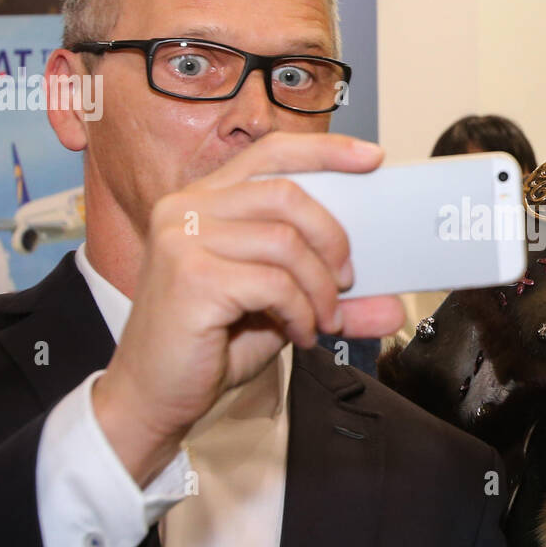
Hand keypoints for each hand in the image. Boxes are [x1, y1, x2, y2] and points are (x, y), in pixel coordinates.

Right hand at [92, 132, 404, 484]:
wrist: (152, 397)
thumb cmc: (207, 345)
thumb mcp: (279, 310)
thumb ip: (329, 296)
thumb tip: (392, 304)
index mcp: (204, 201)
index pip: (271, 154)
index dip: (325, 150)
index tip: (370, 159)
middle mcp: (186, 208)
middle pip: (287, 195)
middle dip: (332, 239)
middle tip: (344, 283)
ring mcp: (182, 239)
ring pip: (285, 241)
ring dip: (319, 288)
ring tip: (319, 320)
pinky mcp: (191, 277)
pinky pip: (273, 282)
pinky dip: (300, 312)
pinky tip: (297, 334)